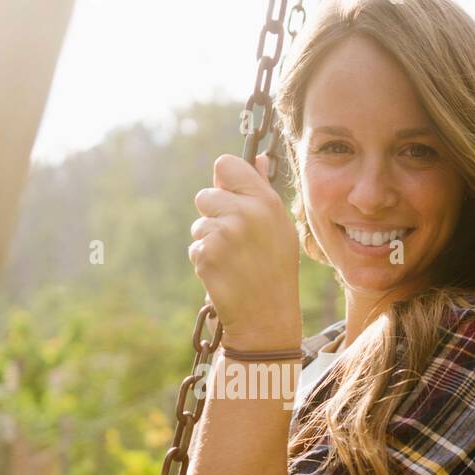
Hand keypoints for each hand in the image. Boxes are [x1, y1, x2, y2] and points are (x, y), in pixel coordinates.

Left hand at [189, 152, 301, 347]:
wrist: (266, 317)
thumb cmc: (275, 270)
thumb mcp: (280, 227)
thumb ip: (263, 190)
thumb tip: (255, 158)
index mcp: (265, 201)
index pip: (226, 164)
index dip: (223, 179)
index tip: (228, 193)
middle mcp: (244, 213)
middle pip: (205, 195)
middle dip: (213, 215)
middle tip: (235, 240)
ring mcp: (223, 234)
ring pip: (199, 224)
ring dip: (209, 241)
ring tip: (233, 261)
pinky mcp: (206, 254)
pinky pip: (195, 247)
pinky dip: (205, 261)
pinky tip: (224, 274)